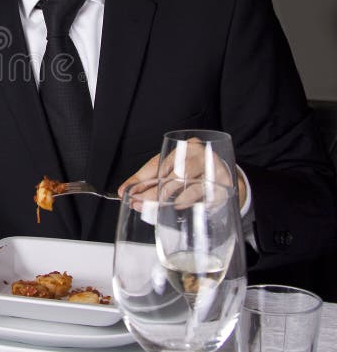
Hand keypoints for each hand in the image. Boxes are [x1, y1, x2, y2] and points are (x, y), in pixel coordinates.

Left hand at [118, 142, 245, 208]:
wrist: (227, 179)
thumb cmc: (195, 174)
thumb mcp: (172, 172)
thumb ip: (150, 180)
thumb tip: (125, 191)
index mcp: (183, 147)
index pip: (156, 164)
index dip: (139, 179)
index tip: (124, 191)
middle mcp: (198, 153)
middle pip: (170, 172)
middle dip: (151, 190)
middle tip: (138, 203)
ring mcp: (211, 167)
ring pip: (185, 178)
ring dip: (167, 194)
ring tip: (156, 204)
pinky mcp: (221, 183)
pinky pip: (200, 190)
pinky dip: (186, 199)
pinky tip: (176, 204)